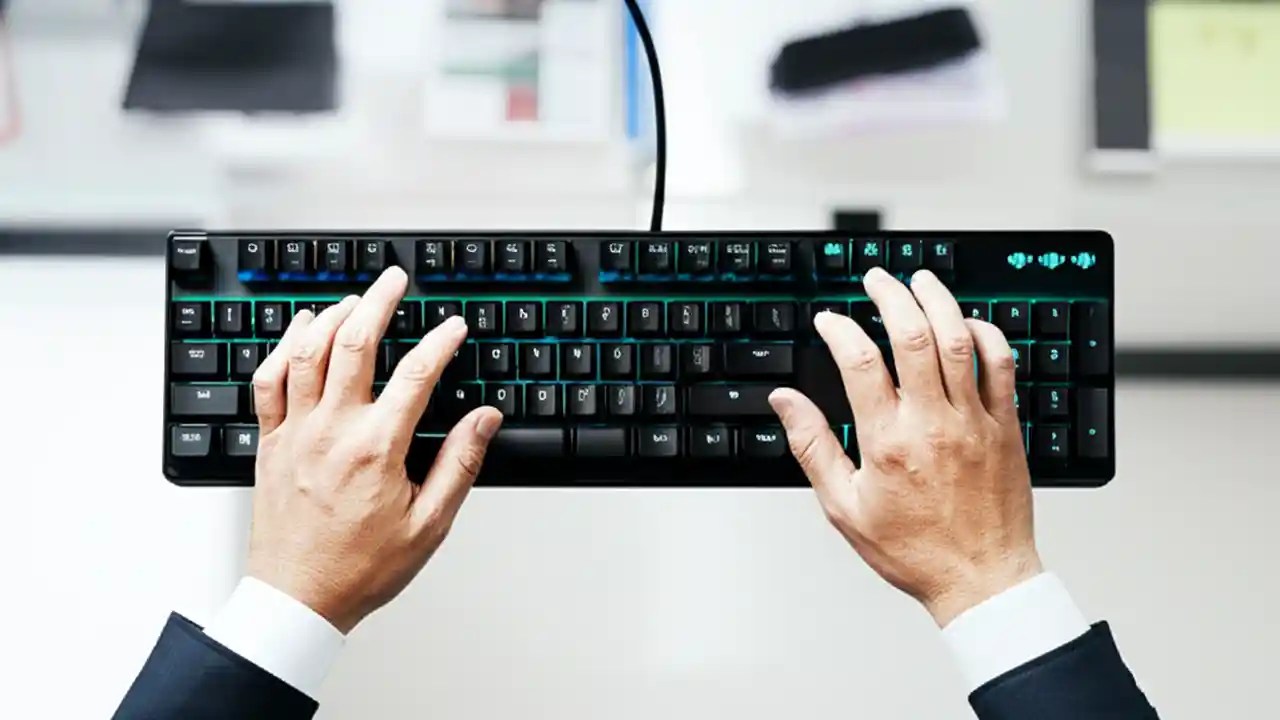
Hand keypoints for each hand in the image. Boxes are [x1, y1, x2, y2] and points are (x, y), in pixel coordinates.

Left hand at [246, 267, 502, 633]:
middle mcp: (333, 431)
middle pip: (355, 343)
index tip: (454, 326)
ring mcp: (296, 433)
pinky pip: (268, 380)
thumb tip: (483, 420)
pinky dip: (283, 346)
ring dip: (332, 316)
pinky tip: (299, 330)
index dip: (440, 340)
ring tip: (355, 298)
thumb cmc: (360, 568)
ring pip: (308, 352)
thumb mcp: (429, 524)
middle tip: (394, 279)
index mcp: (377, 449)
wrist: (297, 600)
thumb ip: (459, 464)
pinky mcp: (270, 443)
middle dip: (379, 301)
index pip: (417, 374)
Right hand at [770, 267, 1041, 627]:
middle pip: (913, 335)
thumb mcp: (843, 506)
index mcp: (887, 441)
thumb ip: (812, 446)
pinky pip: (1003, 365)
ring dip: (938, 300)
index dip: (839, 328)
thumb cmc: (914, 550)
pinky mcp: (1007, 427)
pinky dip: (987, 334)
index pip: (859, 361)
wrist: (980, 579)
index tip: (829, 320)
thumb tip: (785, 402)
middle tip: (876, 279)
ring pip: (959, 340)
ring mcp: (974, 421)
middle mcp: (932, 423)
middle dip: (890, 295)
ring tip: (920, 279)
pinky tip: (969, 322)